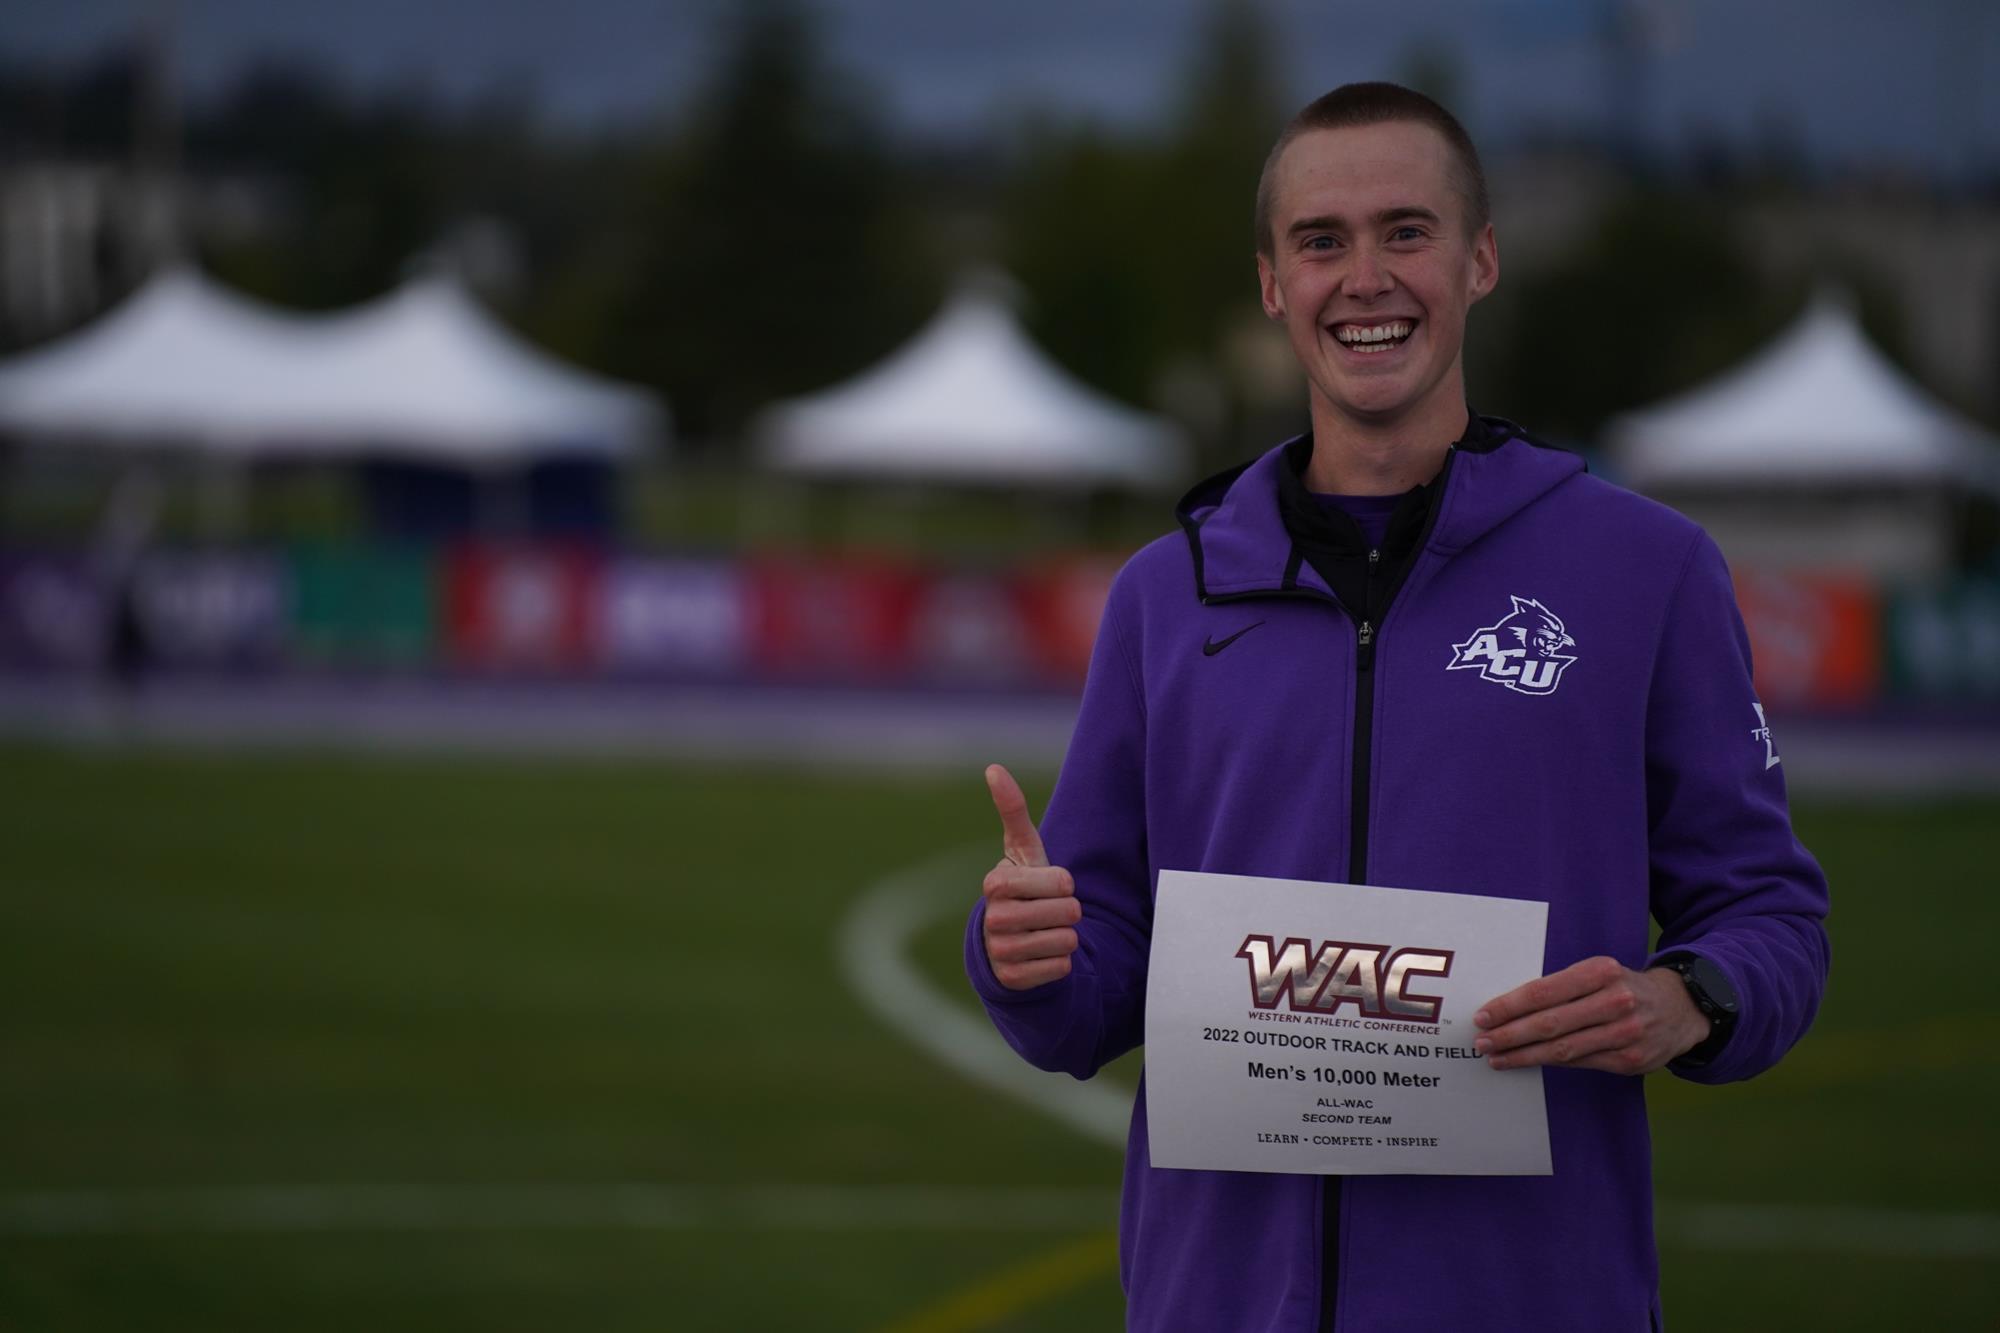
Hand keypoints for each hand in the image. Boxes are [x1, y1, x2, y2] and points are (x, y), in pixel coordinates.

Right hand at [980, 763, 1081, 990]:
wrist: (1009, 940)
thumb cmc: (1025, 887)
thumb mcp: (1023, 850)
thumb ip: (1012, 810)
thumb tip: (993, 767)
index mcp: (996, 883)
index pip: (1062, 882)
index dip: (1064, 884)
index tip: (1048, 886)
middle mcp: (993, 918)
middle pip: (1067, 912)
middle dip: (1068, 912)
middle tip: (1049, 912)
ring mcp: (1001, 951)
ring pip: (1066, 941)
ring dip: (1066, 937)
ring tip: (1046, 932)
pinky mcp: (1012, 979)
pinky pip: (1060, 968)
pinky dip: (1060, 963)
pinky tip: (1042, 956)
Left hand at [1472, 956, 1709, 1074]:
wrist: (1681, 1007)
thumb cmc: (1623, 986)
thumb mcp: (1598, 972)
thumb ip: (1562, 986)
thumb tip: (1510, 1006)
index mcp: (1601, 972)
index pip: (1543, 991)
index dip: (1509, 1006)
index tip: (1483, 1015)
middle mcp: (1615, 1001)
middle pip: (1550, 1023)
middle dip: (1510, 1034)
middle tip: (1482, 1040)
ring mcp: (1625, 1034)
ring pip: (1563, 1049)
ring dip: (1524, 1055)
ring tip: (1497, 1056)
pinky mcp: (1630, 1060)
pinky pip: (1581, 1063)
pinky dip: (1550, 1063)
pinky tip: (1529, 1062)